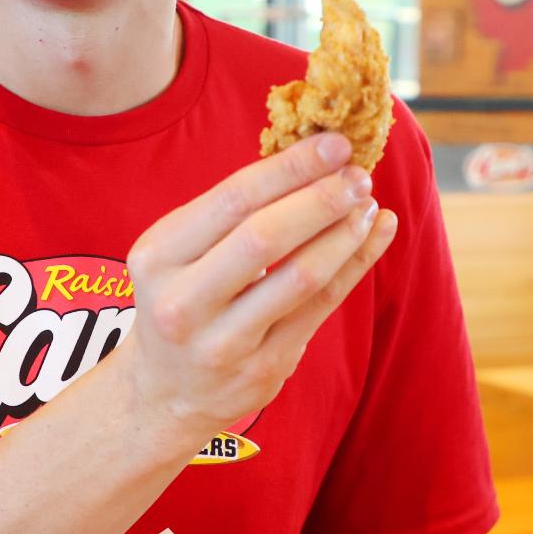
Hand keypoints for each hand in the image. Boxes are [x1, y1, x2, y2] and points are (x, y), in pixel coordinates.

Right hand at [114, 132, 397, 440]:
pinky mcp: (264, 369)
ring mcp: (224, 342)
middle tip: (358, 174)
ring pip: (300, 276)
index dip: (291, 167)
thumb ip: (231, 211)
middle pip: (265, 237)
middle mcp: (184, 303)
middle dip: (321, 199)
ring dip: (345, 233)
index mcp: (157, 256)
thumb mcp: (178, 252)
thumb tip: (310, 153)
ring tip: (368, 203)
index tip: (335, 143)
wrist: (165, 390)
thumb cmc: (183, 299)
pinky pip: (321, 307)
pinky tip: (375, 234)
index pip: (233, 199)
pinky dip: (355, 265)